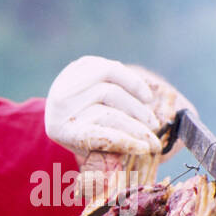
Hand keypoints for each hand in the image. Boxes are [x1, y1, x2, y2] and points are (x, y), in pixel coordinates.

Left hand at [45, 55, 166, 157]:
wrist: (66, 105)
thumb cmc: (84, 132)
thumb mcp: (91, 147)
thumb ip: (109, 151)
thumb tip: (140, 148)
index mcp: (60, 129)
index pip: (94, 136)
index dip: (123, 141)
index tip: (145, 148)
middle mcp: (60, 105)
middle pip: (107, 114)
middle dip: (137, 126)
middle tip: (155, 136)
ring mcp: (68, 81)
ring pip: (112, 90)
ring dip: (138, 106)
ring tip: (151, 120)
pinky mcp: (82, 64)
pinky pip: (114, 70)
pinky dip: (134, 83)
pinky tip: (146, 97)